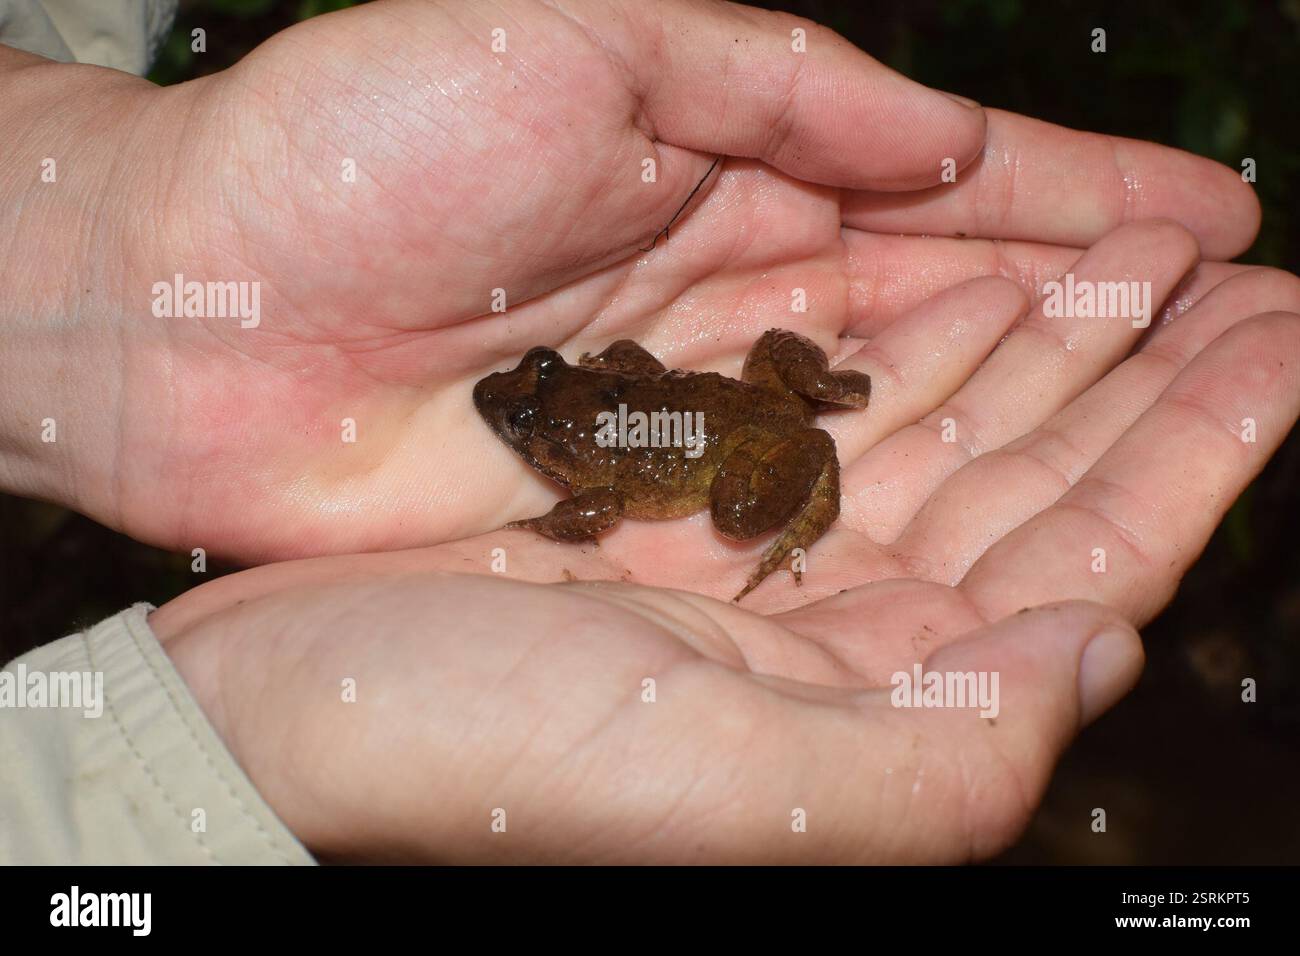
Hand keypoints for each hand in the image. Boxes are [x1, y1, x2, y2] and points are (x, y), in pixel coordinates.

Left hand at [0, 0, 1264, 563]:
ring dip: (1034, 398)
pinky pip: (809, 491)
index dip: (1085, 200)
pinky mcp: (646, 490)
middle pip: (952, 299)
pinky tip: (1002, 484)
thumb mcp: (586, 39)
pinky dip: (907, 486)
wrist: (204, 304)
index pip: (948, 182)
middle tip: (1243, 320)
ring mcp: (700, 398)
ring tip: (1172, 395)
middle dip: (1097, 306)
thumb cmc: (357, 144)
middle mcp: (734, 284)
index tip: (1206, 222)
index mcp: (729, 158)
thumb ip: (779, 84)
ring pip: (902, 402)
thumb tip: (949, 137)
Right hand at [151, 234, 1299, 860]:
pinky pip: (841, 410)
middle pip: (1042, 488)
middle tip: (1237, 281)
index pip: (1092, 565)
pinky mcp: (687, 506)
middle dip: (1146, 381)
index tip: (1279, 343)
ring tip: (1132, 261)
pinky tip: (960, 290)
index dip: (1201, 452)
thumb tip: (1092, 651)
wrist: (281, 714)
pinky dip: (911, 343)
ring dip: (1046, 347)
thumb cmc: (469, 764)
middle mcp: (839, 637)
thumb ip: (941, 747)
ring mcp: (765, 563)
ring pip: (951, 437)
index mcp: (875, 707)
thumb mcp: (724, 785)